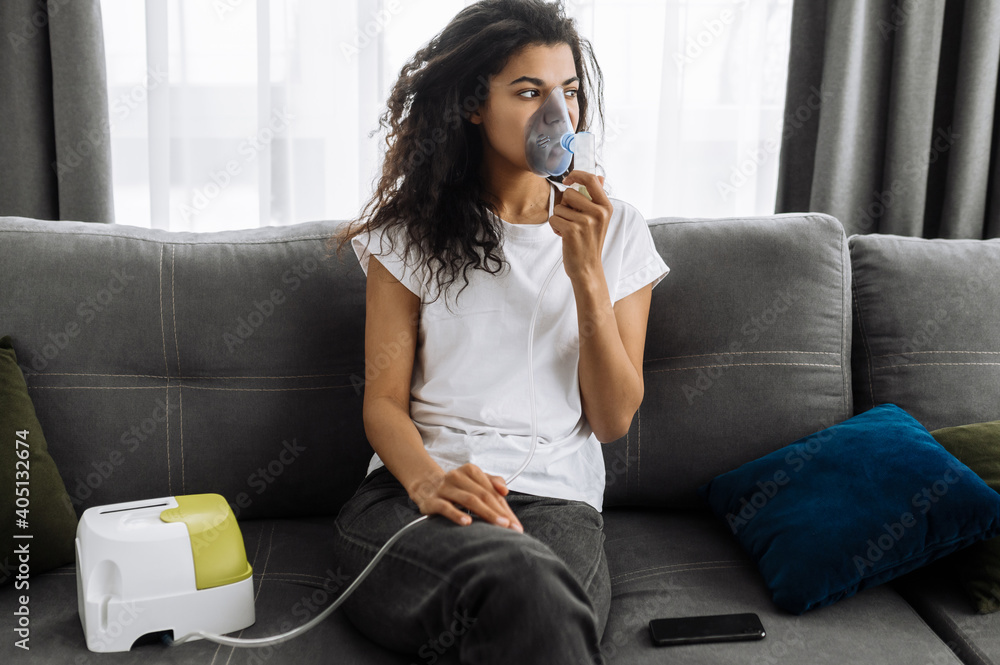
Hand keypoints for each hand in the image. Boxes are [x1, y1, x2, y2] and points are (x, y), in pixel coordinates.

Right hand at [409, 463, 523, 532]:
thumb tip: (505, 489)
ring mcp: (444, 488)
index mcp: (470, 471)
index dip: (505, 507)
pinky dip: (457, 515)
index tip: (516, 524)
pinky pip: (445, 507)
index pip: (492, 491)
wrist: (425, 485)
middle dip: (500, 512)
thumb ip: (491, 482)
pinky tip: (467, 523)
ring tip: (499, 525)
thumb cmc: (456, 486)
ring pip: (468, 500)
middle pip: (483, 495)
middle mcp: (457, 477)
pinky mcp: (432, 500)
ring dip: (486, 513)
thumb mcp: (474, 480)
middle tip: (512, 528)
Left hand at [550, 170, 610, 282]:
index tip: (567, 179)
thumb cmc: (590, 241)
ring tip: (569, 229)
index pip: (591, 179)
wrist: (588, 268)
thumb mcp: (599, 219)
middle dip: (565, 205)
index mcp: (606, 207)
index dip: (576, 175)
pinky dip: (555, 227)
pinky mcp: (572, 230)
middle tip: (572, 219)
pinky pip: (554, 218)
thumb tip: (600, 177)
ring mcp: (586, 222)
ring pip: (559, 207)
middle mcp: (598, 213)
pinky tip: (564, 236)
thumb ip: (597, 198)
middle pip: (569, 193)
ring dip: (560, 218)